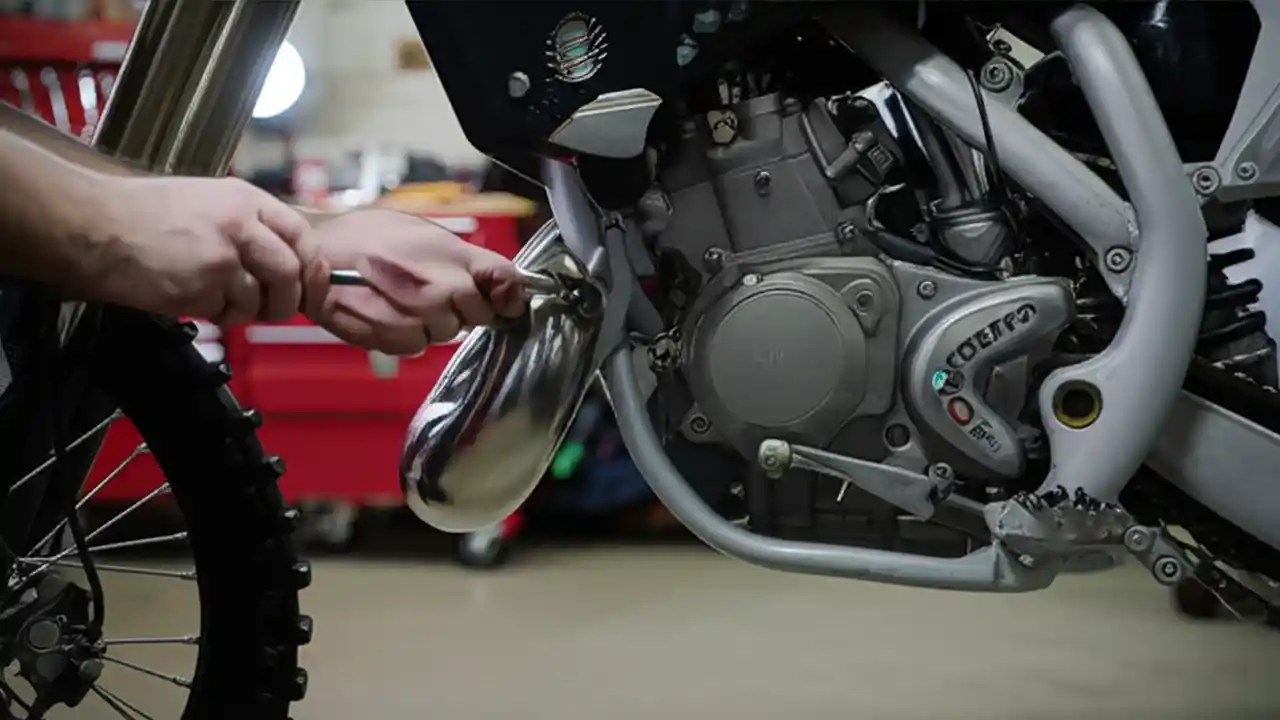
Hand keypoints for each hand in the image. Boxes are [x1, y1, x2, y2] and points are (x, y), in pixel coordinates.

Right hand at [82, 175, 309, 322]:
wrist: (95, 226)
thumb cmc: (146, 214)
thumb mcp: (207, 200)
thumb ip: (250, 225)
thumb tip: (287, 262)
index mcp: (246, 199)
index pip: (302, 235)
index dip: (313, 267)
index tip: (312, 287)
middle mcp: (241, 225)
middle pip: (292, 272)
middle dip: (290, 300)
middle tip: (276, 310)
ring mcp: (223, 258)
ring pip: (262, 300)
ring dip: (247, 311)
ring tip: (221, 301)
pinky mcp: (202, 288)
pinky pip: (228, 313)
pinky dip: (218, 316)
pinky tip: (196, 300)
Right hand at [299, 209, 524, 354]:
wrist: (312, 254)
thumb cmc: (363, 238)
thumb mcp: (418, 231)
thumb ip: (461, 257)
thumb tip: (499, 283)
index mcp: (447, 251)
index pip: (504, 278)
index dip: (508, 293)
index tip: (505, 299)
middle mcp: (436, 283)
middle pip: (478, 314)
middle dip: (464, 309)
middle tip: (438, 296)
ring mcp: (414, 313)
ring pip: (445, 333)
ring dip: (431, 324)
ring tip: (404, 302)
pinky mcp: (390, 335)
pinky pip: (415, 346)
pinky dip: (406, 337)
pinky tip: (388, 315)